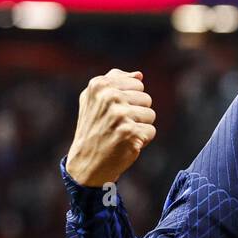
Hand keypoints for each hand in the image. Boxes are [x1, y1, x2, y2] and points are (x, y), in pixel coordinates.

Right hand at [65, 69, 156, 186]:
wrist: (85, 162)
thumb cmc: (94, 129)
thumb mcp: (95, 100)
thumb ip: (115, 82)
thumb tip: (139, 74)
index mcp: (99, 84)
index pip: (137, 84)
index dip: (130, 100)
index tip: (113, 111)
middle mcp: (109, 97)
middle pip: (146, 99)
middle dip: (137, 113)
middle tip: (117, 125)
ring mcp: (119, 115)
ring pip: (151, 114)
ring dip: (140, 126)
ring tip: (121, 134)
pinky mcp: (130, 132)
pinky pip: (151, 131)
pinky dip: (142, 140)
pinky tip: (126, 143)